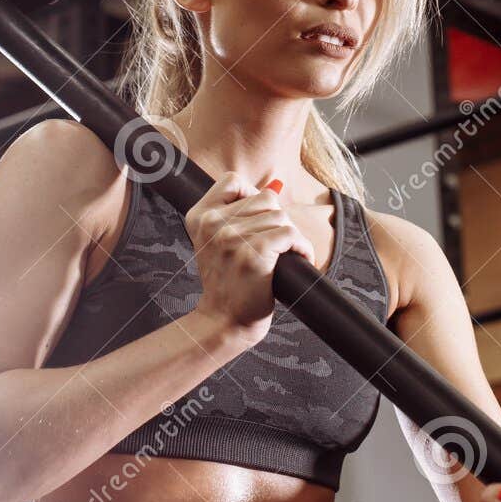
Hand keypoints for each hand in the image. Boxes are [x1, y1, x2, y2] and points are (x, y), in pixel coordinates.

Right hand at [186, 171, 315, 346]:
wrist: (224, 320)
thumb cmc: (227, 281)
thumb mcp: (216, 242)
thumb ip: (237, 212)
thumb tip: (276, 185)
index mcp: (199, 217)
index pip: (232, 181)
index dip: (251, 195)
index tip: (255, 220)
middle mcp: (212, 225)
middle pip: (265, 198)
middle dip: (276, 220)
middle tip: (273, 245)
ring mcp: (231, 239)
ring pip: (280, 216)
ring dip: (290, 236)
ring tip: (283, 255)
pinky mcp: (253, 254)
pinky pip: (290, 234)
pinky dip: (301, 247)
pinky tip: (297, 258)